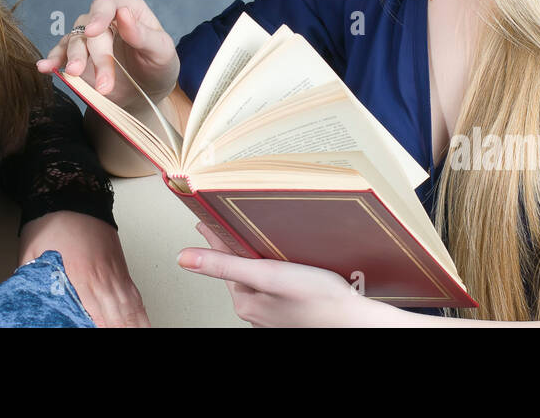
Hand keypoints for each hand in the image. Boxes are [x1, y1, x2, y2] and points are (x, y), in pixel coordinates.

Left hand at [18, 211, 150, 326]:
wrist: (71, 191)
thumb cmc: (50, 223)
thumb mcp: (31, 258)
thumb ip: (35, 285)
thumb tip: (35, 305)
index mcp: (79, 277)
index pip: (96, 317)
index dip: (103, 329)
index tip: (102, 333)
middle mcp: (102, 277)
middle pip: (119, 317)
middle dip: (122, 330)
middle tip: (126, 338)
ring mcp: (114, 272)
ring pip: (130, 307)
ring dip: (135, 324)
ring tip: (141, 334)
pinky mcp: (120, 266)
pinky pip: (134, 294)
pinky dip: (139, 311)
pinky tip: (141, 320)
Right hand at [35, 0, 178, 110]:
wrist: (145, 93)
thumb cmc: (158, 67)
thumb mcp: (162, 53)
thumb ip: (145, 35)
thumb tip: (123, 14)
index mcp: (128, 7)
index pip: (109, 4)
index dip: (99, 16)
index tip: (94, 32)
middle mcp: (104, 17)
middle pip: (91, 29)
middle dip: (97, 57)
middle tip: (104, 85)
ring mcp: (87, 35)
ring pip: (74, 40)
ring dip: (74, 60)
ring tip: (74, 75)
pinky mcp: (75, 54)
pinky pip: (60, 53)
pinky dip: (52, 60)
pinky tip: (44, 67)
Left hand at [176, 222, 375, 327]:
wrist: (354, 320)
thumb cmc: (318, 299)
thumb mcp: (268, 274)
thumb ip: (225, 265)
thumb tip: (185, 258)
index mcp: (245, 302)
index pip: (222, 260)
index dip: (215, 235)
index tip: (205, 218)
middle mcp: (256, 311)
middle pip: (238, 268)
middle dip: (234, 246)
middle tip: (224, 223)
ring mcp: (273, 313)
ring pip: (257, 278)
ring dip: (255, 258)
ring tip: (250, 238)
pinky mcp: (290, 311)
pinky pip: (274, 287)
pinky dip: (273, 270)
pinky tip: (281, 262)